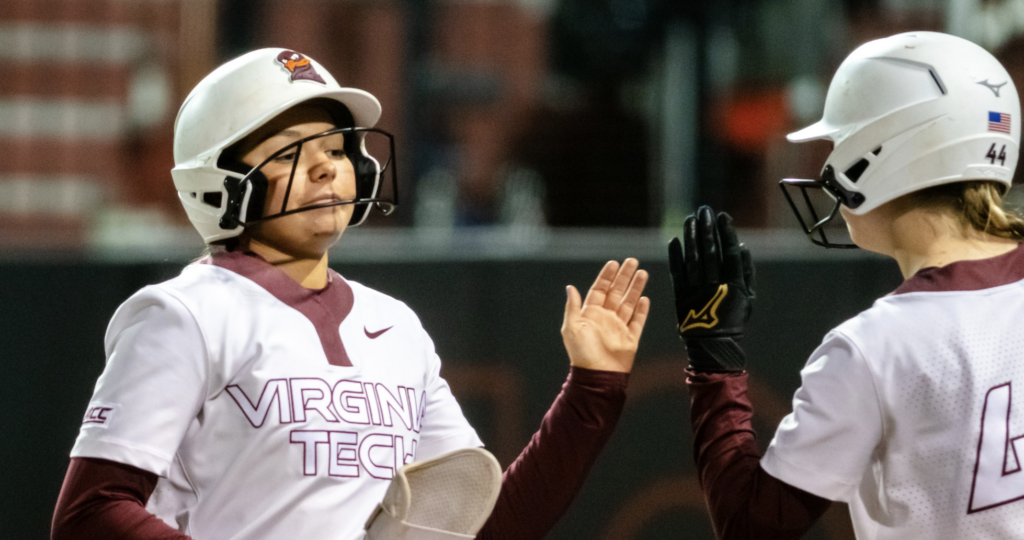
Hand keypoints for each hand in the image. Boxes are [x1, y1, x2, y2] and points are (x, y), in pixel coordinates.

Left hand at [561, 258, 649, 372]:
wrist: (598, 375)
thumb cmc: (582, 353)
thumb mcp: (572, 327)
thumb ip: (573, 306)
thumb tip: (570, 287)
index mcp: (590, 314)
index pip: (600, 289)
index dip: (607, 276)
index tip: (614, 263)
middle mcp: (606, 318)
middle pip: (617, 292)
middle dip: (624, 276)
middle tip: (632, 261)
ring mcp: (619, 327)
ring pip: (629, 303)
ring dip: (635, 288)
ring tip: (643, 273)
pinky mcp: (631, 338)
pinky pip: (638, 320)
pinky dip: (642, 310)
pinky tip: (645, 298)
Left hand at [668, 206, 754, 371]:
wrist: (714, 346)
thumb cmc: (733, 319)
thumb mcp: (747, 298)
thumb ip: (745, 272)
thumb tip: (741, 247)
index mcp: (734, 285)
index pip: (729, 254)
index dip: (726, 234)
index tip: (722, 216)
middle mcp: (715, 286)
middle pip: (710, 253)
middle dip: (706, 230)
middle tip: (704, 210)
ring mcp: (696, 292)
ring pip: (693, 260)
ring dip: (691, 238)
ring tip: (690, 219)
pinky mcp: (681, 297)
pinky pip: (677, 274)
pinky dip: (675, 257)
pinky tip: (674, 240)